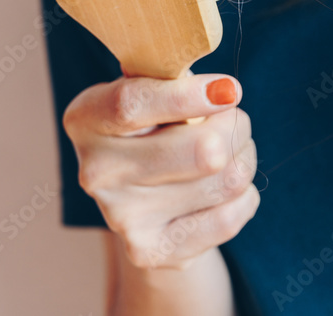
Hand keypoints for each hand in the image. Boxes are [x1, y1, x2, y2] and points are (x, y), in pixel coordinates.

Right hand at [62, 70, 258, 269]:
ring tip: (233, 150)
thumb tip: (222, 92)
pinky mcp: (151, 251)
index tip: (229, 89)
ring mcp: (121, 217)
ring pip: (226, 180)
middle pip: (202, 150)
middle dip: (235, 126)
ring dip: (244, 157)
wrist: (144, 201)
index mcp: (87, 119)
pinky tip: (228, 187)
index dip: (188, 96)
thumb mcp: (153, 90)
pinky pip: (230, 216)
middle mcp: (96, 171)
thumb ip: (175, 80)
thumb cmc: (156, 126)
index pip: (132, 105)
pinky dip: (245, 195)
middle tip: (235, 118)